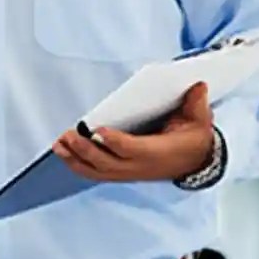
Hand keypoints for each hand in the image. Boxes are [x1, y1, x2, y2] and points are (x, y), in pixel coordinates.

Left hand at [52, 82, 214, 181]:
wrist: (196, 162)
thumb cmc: (193, 139)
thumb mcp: (199, 120)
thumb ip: (196, 103)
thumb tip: (198, 84)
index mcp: (158, 153)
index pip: (132, 150)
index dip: (115, 142)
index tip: (98, 129)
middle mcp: (141, 166)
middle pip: (108, 163)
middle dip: (86, 149)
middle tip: (69, 134)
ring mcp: (130, 172)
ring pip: (98, 171)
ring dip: (76, 159)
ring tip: (59, 144)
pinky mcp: (122, 173)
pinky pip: (97, 173)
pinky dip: (79, 165)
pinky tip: (64, 153)